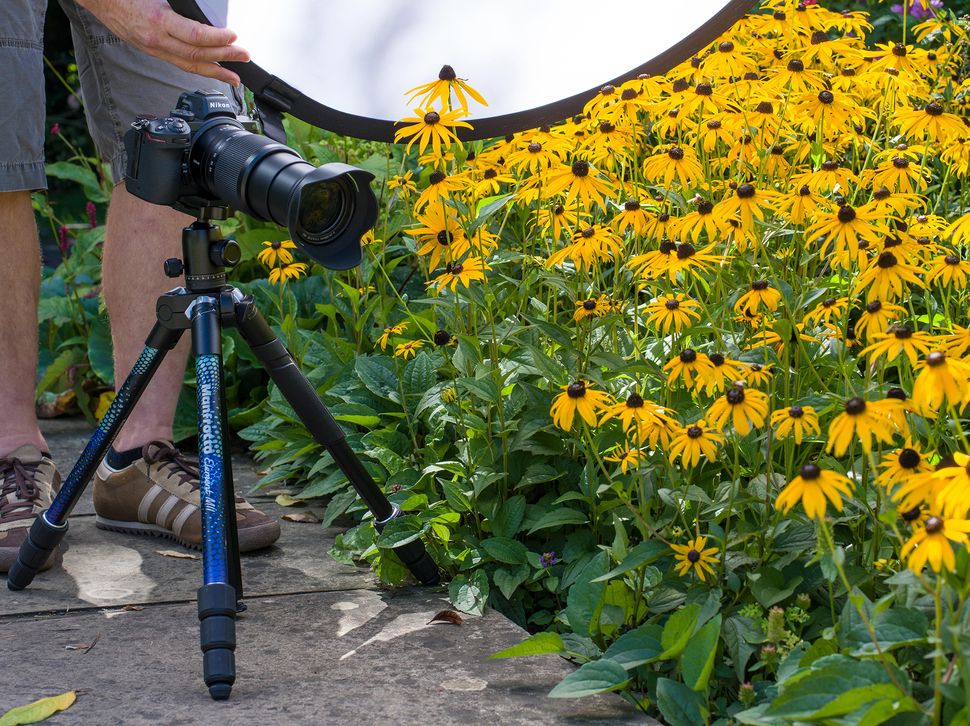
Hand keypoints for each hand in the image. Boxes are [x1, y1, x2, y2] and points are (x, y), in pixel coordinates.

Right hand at [76, 0, 249, 85]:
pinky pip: (180, 65)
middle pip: (196, 55)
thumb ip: (180, 5)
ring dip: (216, 72)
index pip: (194, 35)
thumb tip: (205, 13)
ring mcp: (154, 49)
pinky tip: (213, 72)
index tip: (234, 37)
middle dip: (224, 57)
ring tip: (235, 76)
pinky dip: (199, 70)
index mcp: (157, 20)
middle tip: (244, 56)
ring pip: (189, 66)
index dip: (216, 38)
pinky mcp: (153, 52)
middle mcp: (156, 40)